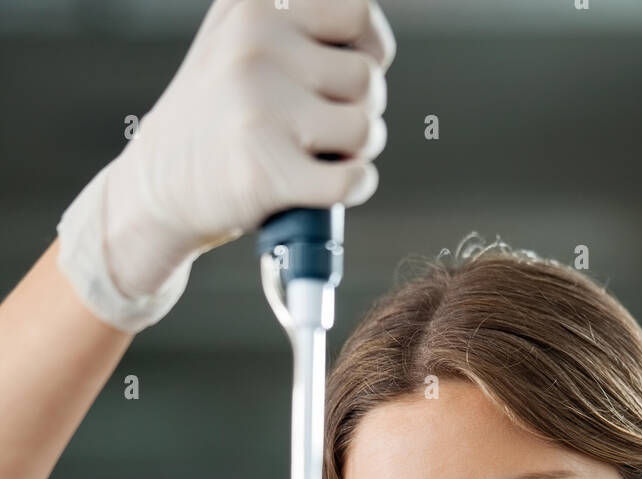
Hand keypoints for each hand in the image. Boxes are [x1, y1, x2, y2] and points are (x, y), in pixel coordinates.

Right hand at [57, 0, 393, 329]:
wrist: (159, 183)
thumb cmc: (220, 112)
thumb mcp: (242, 36)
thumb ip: (298, 20)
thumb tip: (372, 38)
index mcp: (256, 4)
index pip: (359, 13)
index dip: (369, 52)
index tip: (347, 78)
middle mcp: (256, 46)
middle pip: (367, 80)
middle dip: (359, 110)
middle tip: (322, 126)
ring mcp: (260, 108)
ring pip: (364, 129)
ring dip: (357, 150)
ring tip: (319, 152)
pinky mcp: (267, 171)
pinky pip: (352, 179)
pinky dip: (355, 187)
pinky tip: (332, 185)